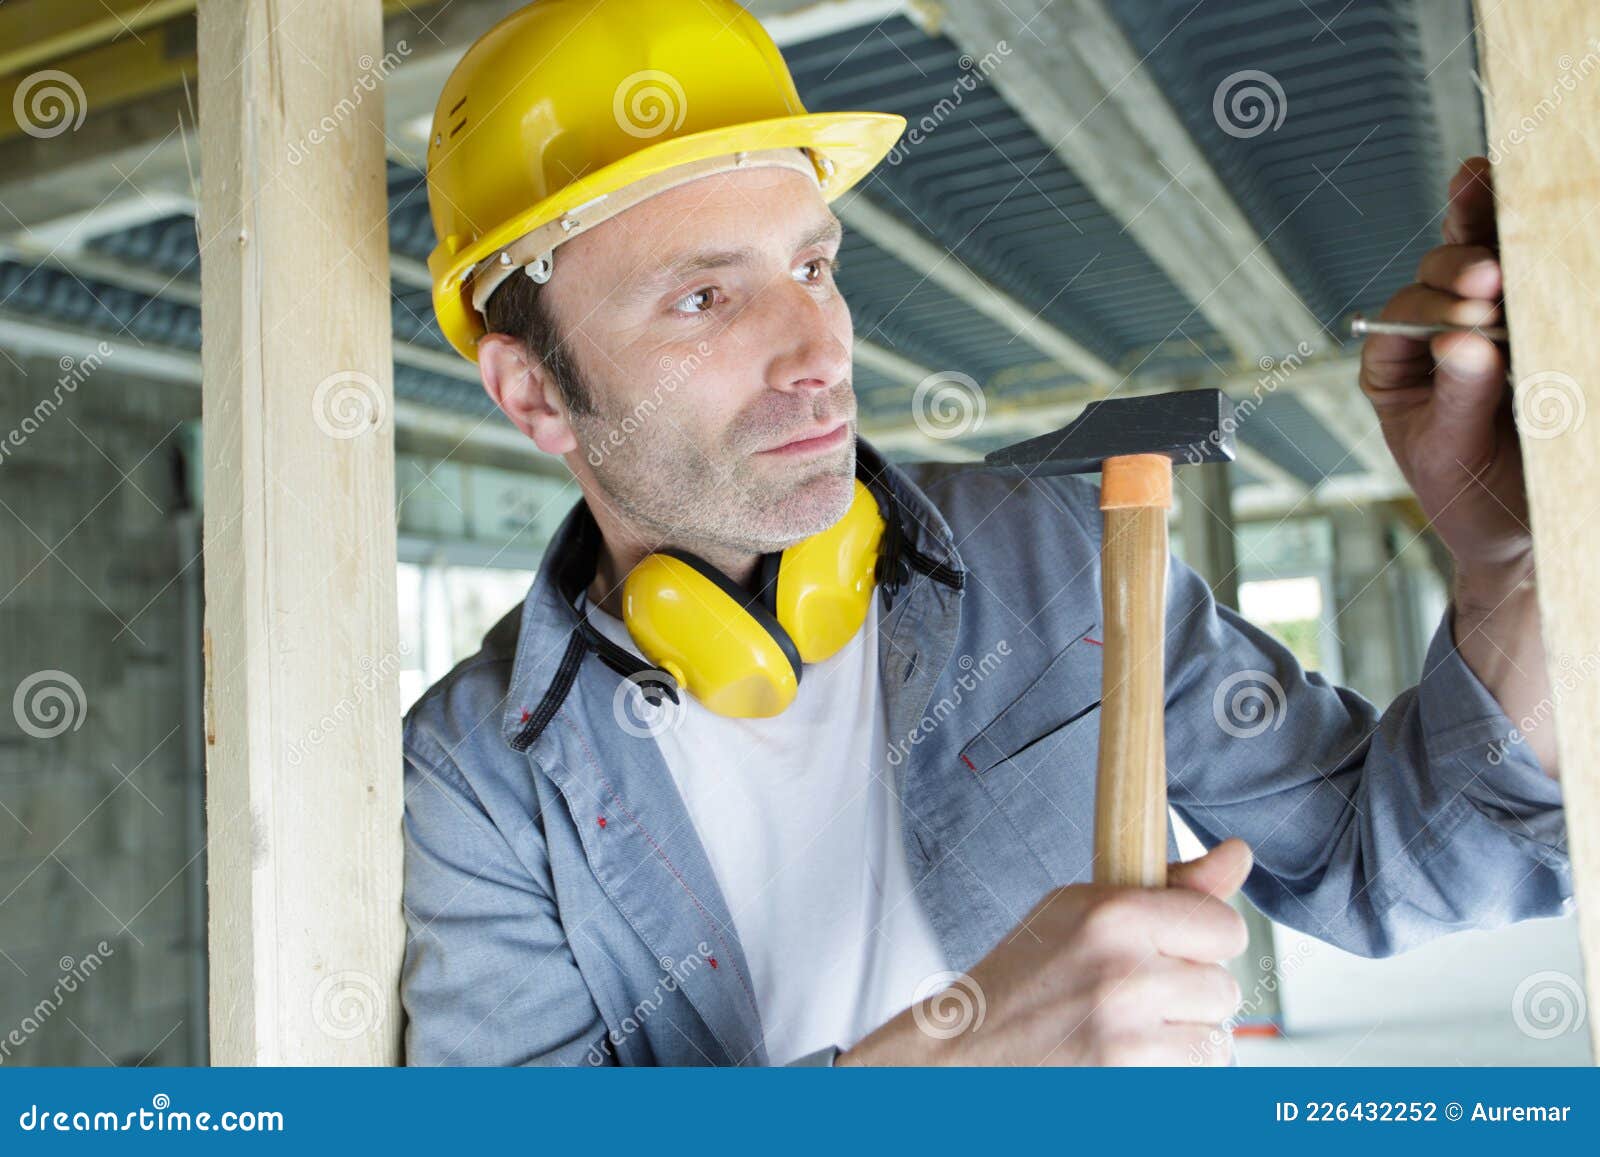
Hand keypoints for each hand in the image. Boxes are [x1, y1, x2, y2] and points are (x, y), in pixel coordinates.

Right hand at [837, 838, 1252, 1065]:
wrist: (965, 1050)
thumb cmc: (1025, 975)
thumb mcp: (1083, 909)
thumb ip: (1171, 887)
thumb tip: (1239, 853)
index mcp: (1114, 914)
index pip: (1226, 928)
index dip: (1205, 940)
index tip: (1172, 948)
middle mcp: (1124, 971)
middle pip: (1224, 989)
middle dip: (1191, 995)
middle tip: (1137, 993)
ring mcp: (1126, 1033)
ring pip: (1216, 1040)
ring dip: (1183, 1038)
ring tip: (1130, 1027)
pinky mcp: (1128, 1082)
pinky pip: (1194, 1077)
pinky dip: (1169, 1072)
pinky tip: (1127, 1058)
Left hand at [1359, 156, 1532, 593]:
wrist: (1524, 528)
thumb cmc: (1472, 497)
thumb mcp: (1452, 452)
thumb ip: (1457, 397)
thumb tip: (1461, 340)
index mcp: (1394, 367)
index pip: (1399, 319)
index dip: (1428, 310)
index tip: (1468, 322)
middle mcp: (1435, 335)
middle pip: (1438, 279)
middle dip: (1459, 270)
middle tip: (1489, 280)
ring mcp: (1489, 324)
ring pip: (1486, 263)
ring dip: (1497, 238)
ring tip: (1515, 246)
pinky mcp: (1535, 326)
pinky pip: (1531, 282)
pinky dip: (1536, 253)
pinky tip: (1547, 224)